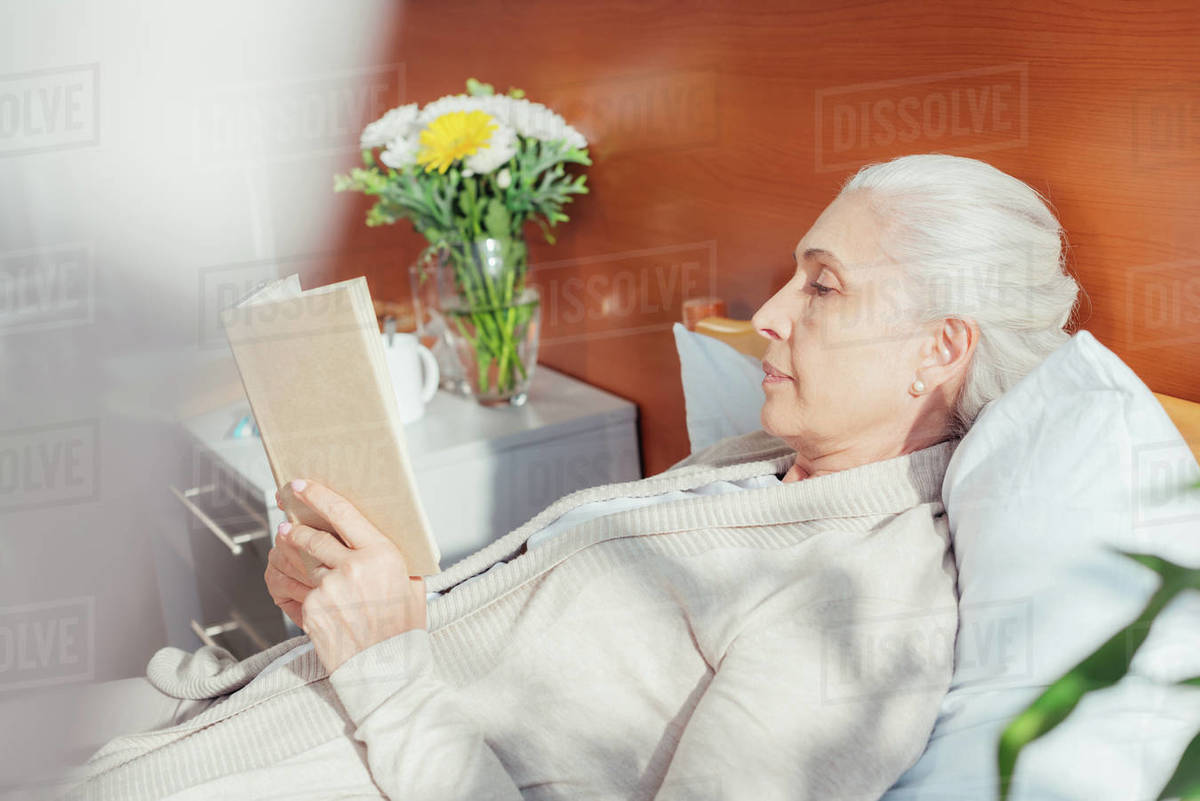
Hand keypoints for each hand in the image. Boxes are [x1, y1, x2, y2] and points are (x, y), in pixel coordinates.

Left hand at [271, 479, 426, 672]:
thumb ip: (391, 559)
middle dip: (294, 529)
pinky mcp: (312, 612)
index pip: (342, 513)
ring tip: (282, 548)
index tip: (300, 486)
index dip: (316, 495)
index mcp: (381, 554)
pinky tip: (286, 582)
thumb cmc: (402, 627)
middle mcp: (352, 568)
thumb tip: (370, 539)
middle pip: (311, 537)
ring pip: (296, 563)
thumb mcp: (411, 583)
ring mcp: (329, 591)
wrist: (387, 668)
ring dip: (285, 553)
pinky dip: (287, 585)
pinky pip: (293, 591)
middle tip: (287, 525)